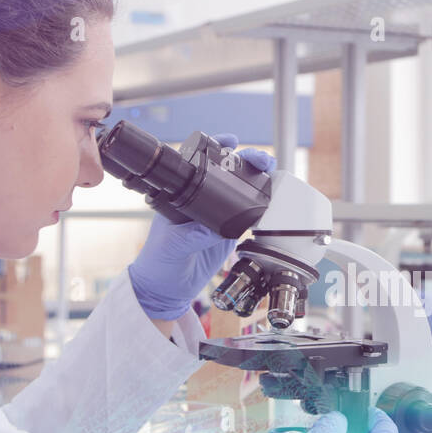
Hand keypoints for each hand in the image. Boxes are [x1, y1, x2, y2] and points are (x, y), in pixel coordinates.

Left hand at [128, 133, 274, 319]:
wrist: (166, 290)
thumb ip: (191, 236)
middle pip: (227, 173)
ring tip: (270, 171)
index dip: (216, 148)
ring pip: (241, 190)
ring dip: (257, 178)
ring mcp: (216, 216)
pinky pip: (248, 214)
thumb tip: (214, 228)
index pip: (200, 163)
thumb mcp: (171, 246)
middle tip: (260, 160)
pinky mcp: (228, 233)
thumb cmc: (158, 263)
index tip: (230, 142)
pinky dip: (262, 204)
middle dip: (246, 161)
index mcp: (181, 195)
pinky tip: (272, 197)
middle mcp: (200, 201)